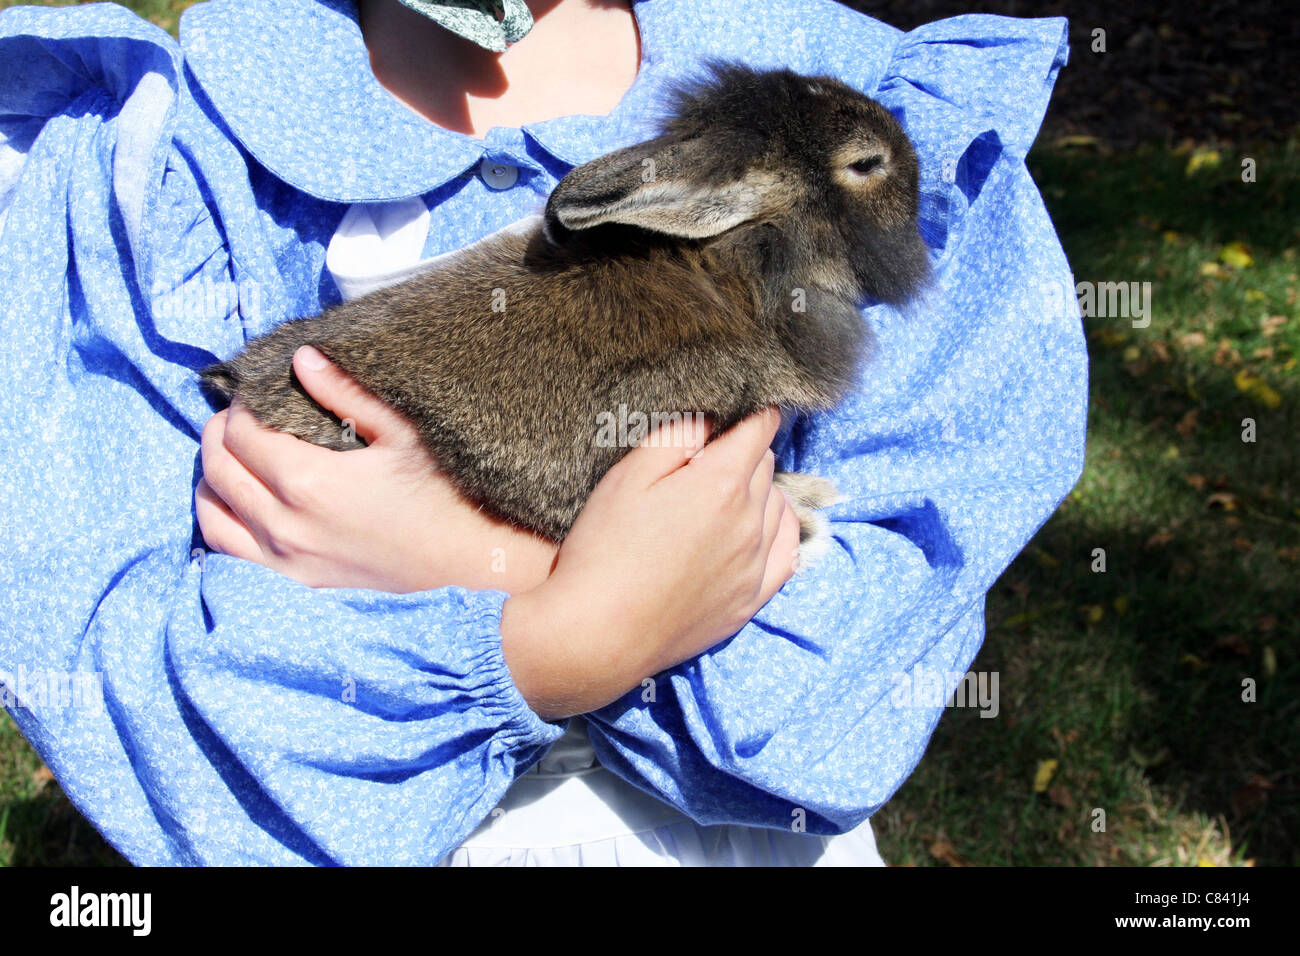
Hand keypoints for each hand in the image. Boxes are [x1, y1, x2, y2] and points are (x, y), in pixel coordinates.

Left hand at [196, 346, 558, 593]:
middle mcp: (287, 524)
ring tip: (235, 451)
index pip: (241, 434)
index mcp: (310, 483)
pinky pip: (228, 547)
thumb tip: (300, 358)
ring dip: (214, 473)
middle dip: (222, 432)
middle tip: (245, 414)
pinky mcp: (296, 577)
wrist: (469, 557)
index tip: (260, 392)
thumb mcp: (404, 432)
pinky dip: (220, 515)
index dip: (241, 405)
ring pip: (213, 508)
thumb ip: (347, 393)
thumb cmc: (444, 490)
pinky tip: (239, 496)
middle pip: (219, 467)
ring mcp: (287, 557)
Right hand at [501, 407, 799, 719]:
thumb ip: (676, 435)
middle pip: (766, 464)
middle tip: (708, 456)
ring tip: (722, 494)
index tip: (736, 408)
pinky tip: (757, 526)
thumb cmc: (604, 550)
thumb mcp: (627, 477)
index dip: (749, 411)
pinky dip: (777, 528)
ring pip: (778, 504)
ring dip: (759, 490)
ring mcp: (755, 564)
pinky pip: (788, 550)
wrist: (595, 634)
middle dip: (744, 451)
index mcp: (721, 484)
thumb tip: (711, 416)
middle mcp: (750, 522)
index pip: (760, 427)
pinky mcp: (751, 598)